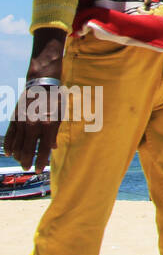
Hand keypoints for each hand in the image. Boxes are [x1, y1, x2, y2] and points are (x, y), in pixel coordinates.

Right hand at [4, 38, 65, 171]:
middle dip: (28, 162)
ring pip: (17, 146)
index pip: (43, 150)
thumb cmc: (56, 100)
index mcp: (48, 126)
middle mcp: (33, 126)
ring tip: (22, 162)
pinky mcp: (15, 119)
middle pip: (28, 151)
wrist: (42, 84)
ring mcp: (22, 123)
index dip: (40, 162)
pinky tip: (10, 153)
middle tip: (28, 169)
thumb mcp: (61, 116)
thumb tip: (53, 148)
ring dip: (19, 156)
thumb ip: (56, 133)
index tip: (39, 170)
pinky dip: (9, 146)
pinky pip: (9, 136)